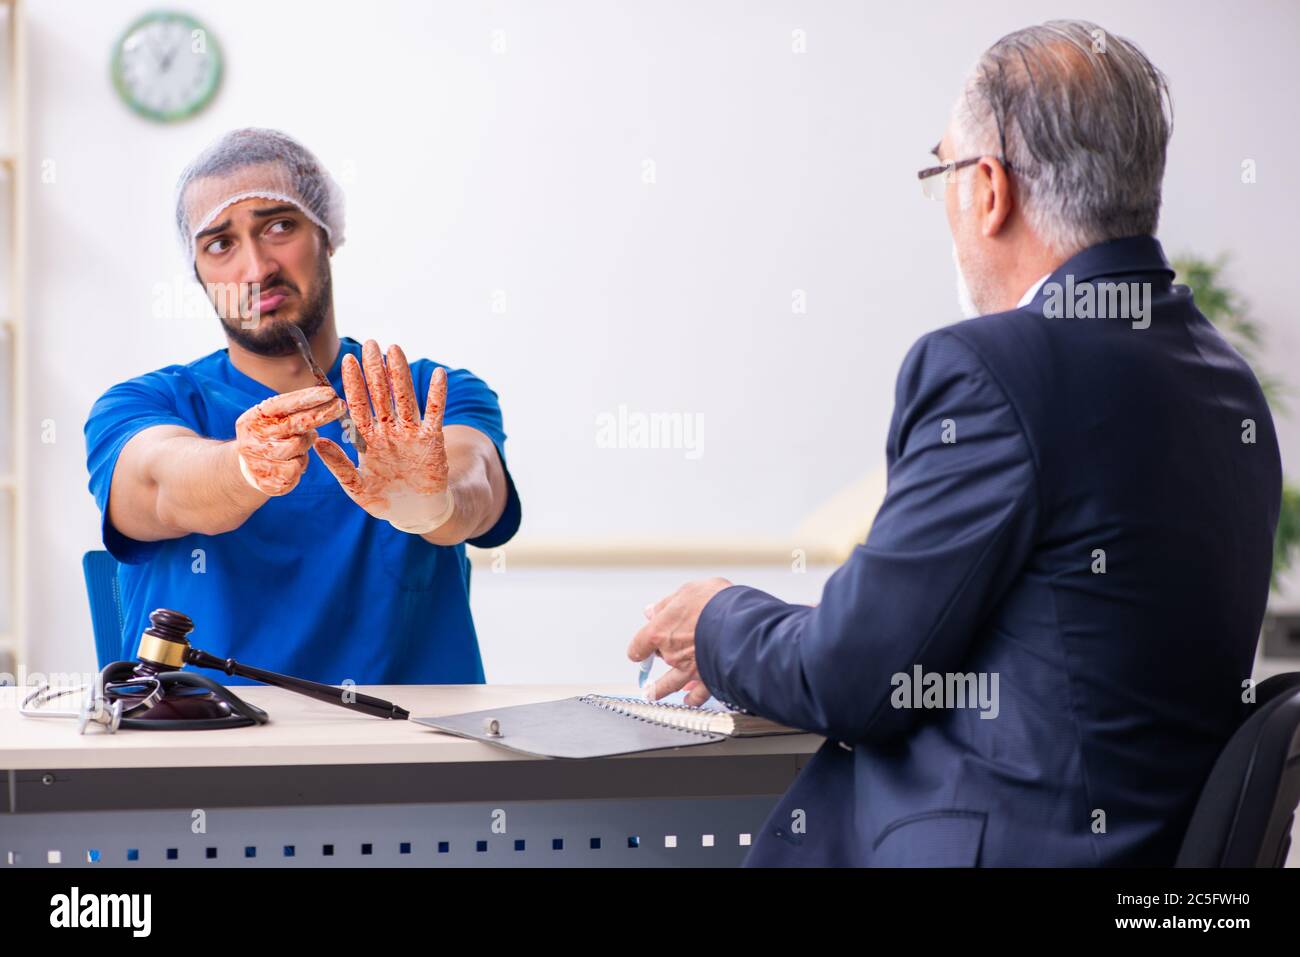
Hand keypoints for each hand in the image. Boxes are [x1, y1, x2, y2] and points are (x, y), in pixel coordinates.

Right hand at [233, 385, 344, 495]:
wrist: (252, 470)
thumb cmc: (271, 437)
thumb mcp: (274, 420)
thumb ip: (293, 411)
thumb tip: (327, 397)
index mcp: (251, 420)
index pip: (280, 404)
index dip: (307, 398)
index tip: (330, 392)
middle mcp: (250, 440)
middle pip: (293, 425)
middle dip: (320, 414)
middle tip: (341, 405)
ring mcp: (258, 462)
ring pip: (297, 445)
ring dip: (306, 441)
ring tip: (301, 441)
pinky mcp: (269, 482)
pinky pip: (297, 467)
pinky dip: (301, 462)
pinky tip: (293, 461)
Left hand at [312, 339, 453, 533]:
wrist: (415, 512)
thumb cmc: (383, 500)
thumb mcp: (356, 487)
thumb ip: (339, 465)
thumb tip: (318, 442)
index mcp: (368, 439)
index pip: (358, 405)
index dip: (353, 384)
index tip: (348, 361)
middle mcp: (388, 430)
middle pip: (381, 394)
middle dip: (375, 370)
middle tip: (370, 343)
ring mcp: (410, 433)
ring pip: (405, 398)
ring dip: (401, 374)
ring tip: (395, 350)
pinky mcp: (432, 440)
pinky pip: (436, 413)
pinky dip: (437, 395)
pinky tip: (439, 375)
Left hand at [627, 577, 732, 705]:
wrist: (741, 622)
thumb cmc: (715, 603)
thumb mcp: (687, 591)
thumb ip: (667, 604)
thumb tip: (653, 611)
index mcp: (660, 632)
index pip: (639, 645)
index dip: (638, 648)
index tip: (637, 651)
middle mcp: (671, 654)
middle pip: (659, 658)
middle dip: (661, 654)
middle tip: (662, 653)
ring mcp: (689, 669)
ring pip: (671, 683)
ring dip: (661, 689)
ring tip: (653, 694)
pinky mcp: (708, 678)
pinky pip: (698, 694)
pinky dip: (693, 698)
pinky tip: (690, 700)